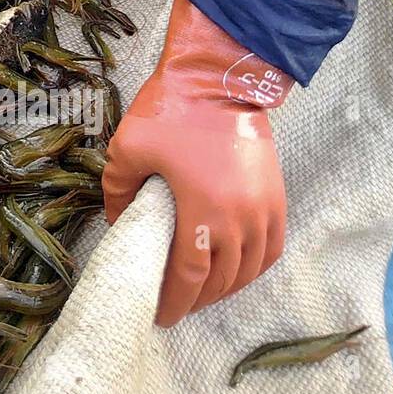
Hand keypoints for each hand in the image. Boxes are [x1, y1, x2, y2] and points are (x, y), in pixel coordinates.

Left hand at [103, 0, 291, 326]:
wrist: (217, 78)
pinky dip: (253, 267)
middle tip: (175, 306)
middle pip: (221, 280)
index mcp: (202, 211)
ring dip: (226, 288)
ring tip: (201, 293)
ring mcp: (263, 209)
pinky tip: (235, 271)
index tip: (159, 315)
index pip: (189, 277)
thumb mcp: (126, 149)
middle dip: (196, 299)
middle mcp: (240, 219)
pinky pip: (270, 248)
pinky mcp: (276, 197)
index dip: (174, 301)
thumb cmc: (169, 112)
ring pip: (249, 269)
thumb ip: (116, 191)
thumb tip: (116, 222)